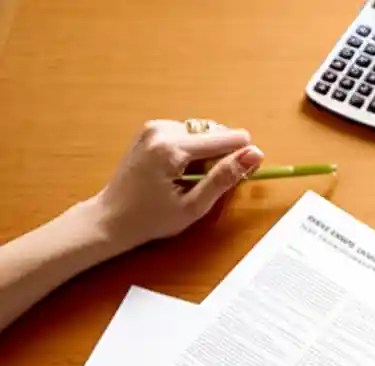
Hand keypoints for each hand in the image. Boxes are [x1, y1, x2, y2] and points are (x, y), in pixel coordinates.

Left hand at [92, 119, 263, 252]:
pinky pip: (188, 134)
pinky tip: (184, 171)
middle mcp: (161, 130)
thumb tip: (254, 155)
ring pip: (202, 132)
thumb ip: (225, 177)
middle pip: (214, 132)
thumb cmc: (150, 218)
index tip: (248, 172)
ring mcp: (154, 128)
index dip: (242, 155)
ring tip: (195, 180)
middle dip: (222, 155)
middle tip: (213, 183)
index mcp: (171, 147)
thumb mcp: (194, 205)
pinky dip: (194, 151)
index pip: (225, 138)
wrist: (111, 218)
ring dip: (208, 153)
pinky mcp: (151, 131)